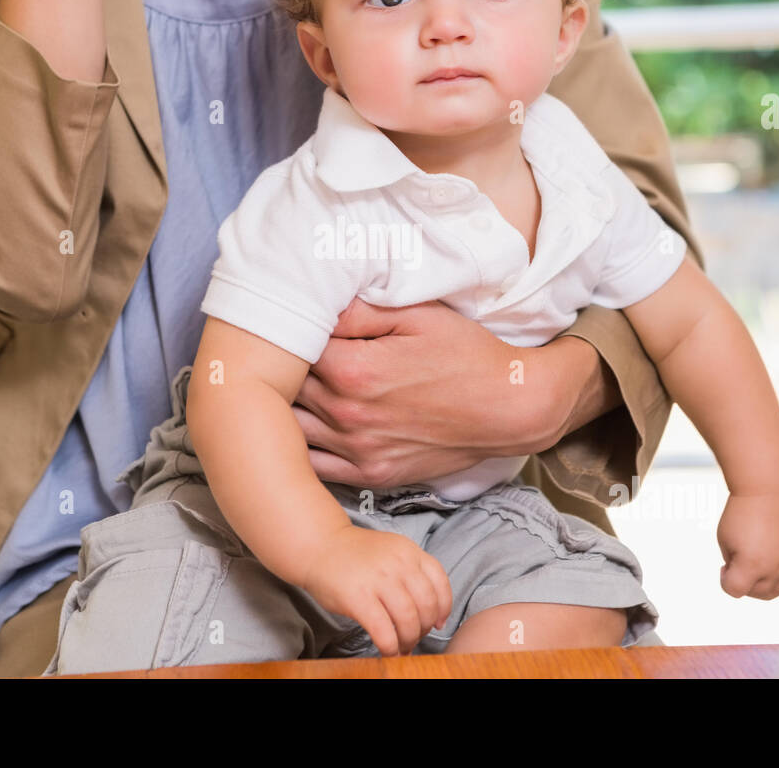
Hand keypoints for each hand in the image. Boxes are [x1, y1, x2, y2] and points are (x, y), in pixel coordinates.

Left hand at [293, 298, 567, 488]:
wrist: (508, 409)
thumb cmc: (466, 354)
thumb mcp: (418, 315)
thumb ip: (359, 309)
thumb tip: (314, 303)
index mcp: (352, 369)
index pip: (287, 348)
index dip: (280, 333)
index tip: (280, 324)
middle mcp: (346, 414)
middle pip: (281, 391)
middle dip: (274, 370)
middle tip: (270, 353)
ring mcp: (356, 450)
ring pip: (288, 432)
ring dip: (278, 411)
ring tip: (278, 391)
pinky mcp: (369, 475)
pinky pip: (312, 467)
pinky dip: (296, 450)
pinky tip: (296, 430)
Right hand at [300, 525, 453, 655]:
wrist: (319, 545)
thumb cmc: (355, 555)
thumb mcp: (391, 551)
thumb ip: (410, 571)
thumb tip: (431, 611)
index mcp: (409, 551)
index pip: (440, 582)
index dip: (444, 608)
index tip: (438, 623)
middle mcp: (398, 563)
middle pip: (427, 605)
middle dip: (424, 628)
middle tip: (414, 637)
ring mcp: (379, 580)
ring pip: (408, 620)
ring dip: (408, 640)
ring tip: (400, 646)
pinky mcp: (358, 598)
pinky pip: (383, 631)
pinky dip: (390, 647)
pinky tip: (387, 650)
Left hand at [716, 490, 778, 599]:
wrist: (767, 489)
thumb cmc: (741, 512)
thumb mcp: (724, 539)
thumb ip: (733, 564)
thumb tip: (745, 576)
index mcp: (751, 565)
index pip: (734, 590)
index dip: (725, 579)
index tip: (724, 564)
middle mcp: (774, 568)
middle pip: (757, 593)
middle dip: (744, 582)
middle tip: (738, 562)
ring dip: (764, 586)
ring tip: (755, 568)